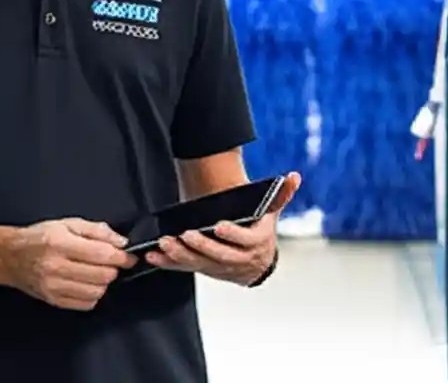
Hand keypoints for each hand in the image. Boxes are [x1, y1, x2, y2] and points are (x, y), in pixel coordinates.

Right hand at [0, 218, 137, 311]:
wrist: (10, 256)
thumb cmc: (39, 237)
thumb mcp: (67, 224)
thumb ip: (96, 231)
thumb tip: (121, 242)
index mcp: (60, 242)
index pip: (101, 254)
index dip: (121, 257)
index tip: (128, 257)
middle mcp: (56, 266)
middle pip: (102, 275)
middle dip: (113, 269)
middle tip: (110, 263)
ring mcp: (53, 286)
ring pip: (96, 291)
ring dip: (103, 282)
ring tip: (95, 272)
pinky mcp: (53, 300)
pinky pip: (86, 304)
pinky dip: (92, 295)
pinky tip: (85, 283)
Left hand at [146, 172, 300, 285]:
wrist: (256, 262)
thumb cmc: (260, 232)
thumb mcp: (271, 214)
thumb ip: (280, 196)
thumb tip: (294, 176)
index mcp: (256, 245)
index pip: (245, 241)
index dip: (232, 235)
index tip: (218, 226)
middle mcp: (239, 260)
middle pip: (219, 255)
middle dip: (201, 246)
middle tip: (184, 234)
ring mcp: (220, 268)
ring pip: (200, 264)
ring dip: (180, 255)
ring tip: (165, 243)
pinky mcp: (203, 270)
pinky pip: (185, 268)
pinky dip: (168, 263)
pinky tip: (153, 256)